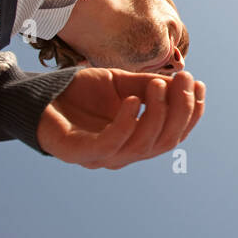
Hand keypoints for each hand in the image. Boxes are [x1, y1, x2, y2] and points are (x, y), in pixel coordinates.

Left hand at [37, 67, 204, 169]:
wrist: (39, 94)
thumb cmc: (81, 92)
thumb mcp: (122, 84)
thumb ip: (148, 87)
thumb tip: (182, 82)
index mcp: (138, 141)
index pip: (175, 134)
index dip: (191, 112)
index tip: (197, 83)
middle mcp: (125, 154)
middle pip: (166, 142)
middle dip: (181, 110)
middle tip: (183, 79)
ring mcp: (103, 157)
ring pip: (144, 144)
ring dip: (158, 113)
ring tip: (157, 85)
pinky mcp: (80, 153)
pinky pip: (112, 143)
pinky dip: (127, 122)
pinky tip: (131, 100)